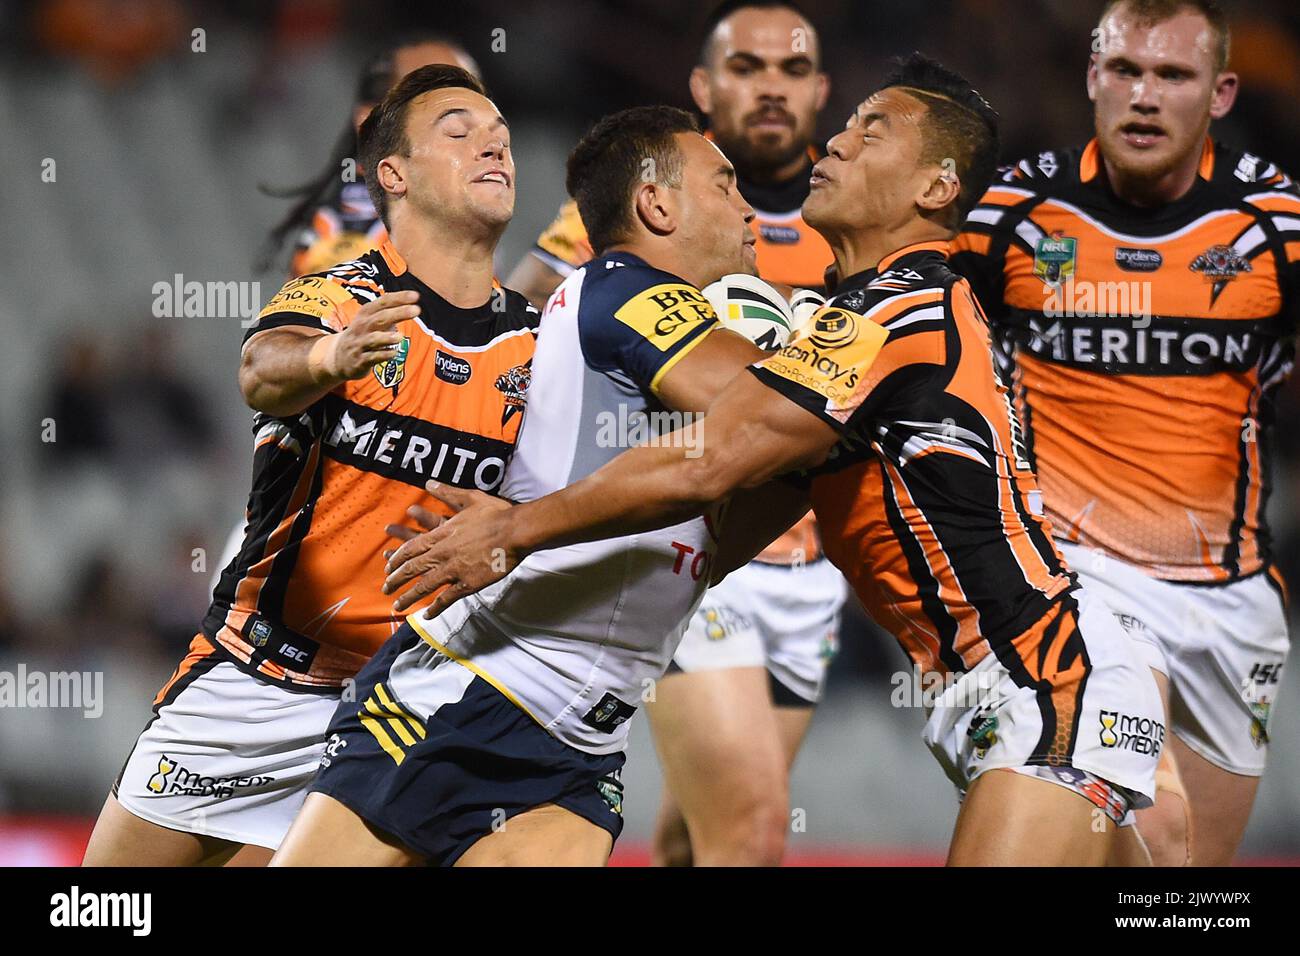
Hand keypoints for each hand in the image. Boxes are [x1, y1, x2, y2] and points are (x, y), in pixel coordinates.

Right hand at [316, 290, 419, 380]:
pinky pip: (372, 357)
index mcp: (366, 314)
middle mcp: (362, 326)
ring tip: (401, 336)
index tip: (415, 296)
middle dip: (398, 313)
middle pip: (380, 318)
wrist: (337, 357)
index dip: (399, 298)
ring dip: (387, 337)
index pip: (383, 302)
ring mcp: (359, 343)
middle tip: (416, 310)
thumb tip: (412, 306)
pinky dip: (383, 355)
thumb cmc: (362, 335)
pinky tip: (394, 353)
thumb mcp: (371, 320)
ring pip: (373, 339)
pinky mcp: (359, 360)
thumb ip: (390, 314)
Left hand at [382, 481, 518, 616]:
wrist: (516, 531)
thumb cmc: (496, 513)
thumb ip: (448, 493)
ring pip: (425, 586)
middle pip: (413, 568)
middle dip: (396, 579)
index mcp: (442, 533)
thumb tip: (429, 483)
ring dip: (409, 597)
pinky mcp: (468, 583)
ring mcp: (454, 569)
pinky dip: (436, 608)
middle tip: (385, 588)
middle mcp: (443, 552)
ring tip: (397, 606)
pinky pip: (447, 599)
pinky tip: (427, 616)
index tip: (387, 565)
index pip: (412, 547)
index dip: (398, 558)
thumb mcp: (470, 498)